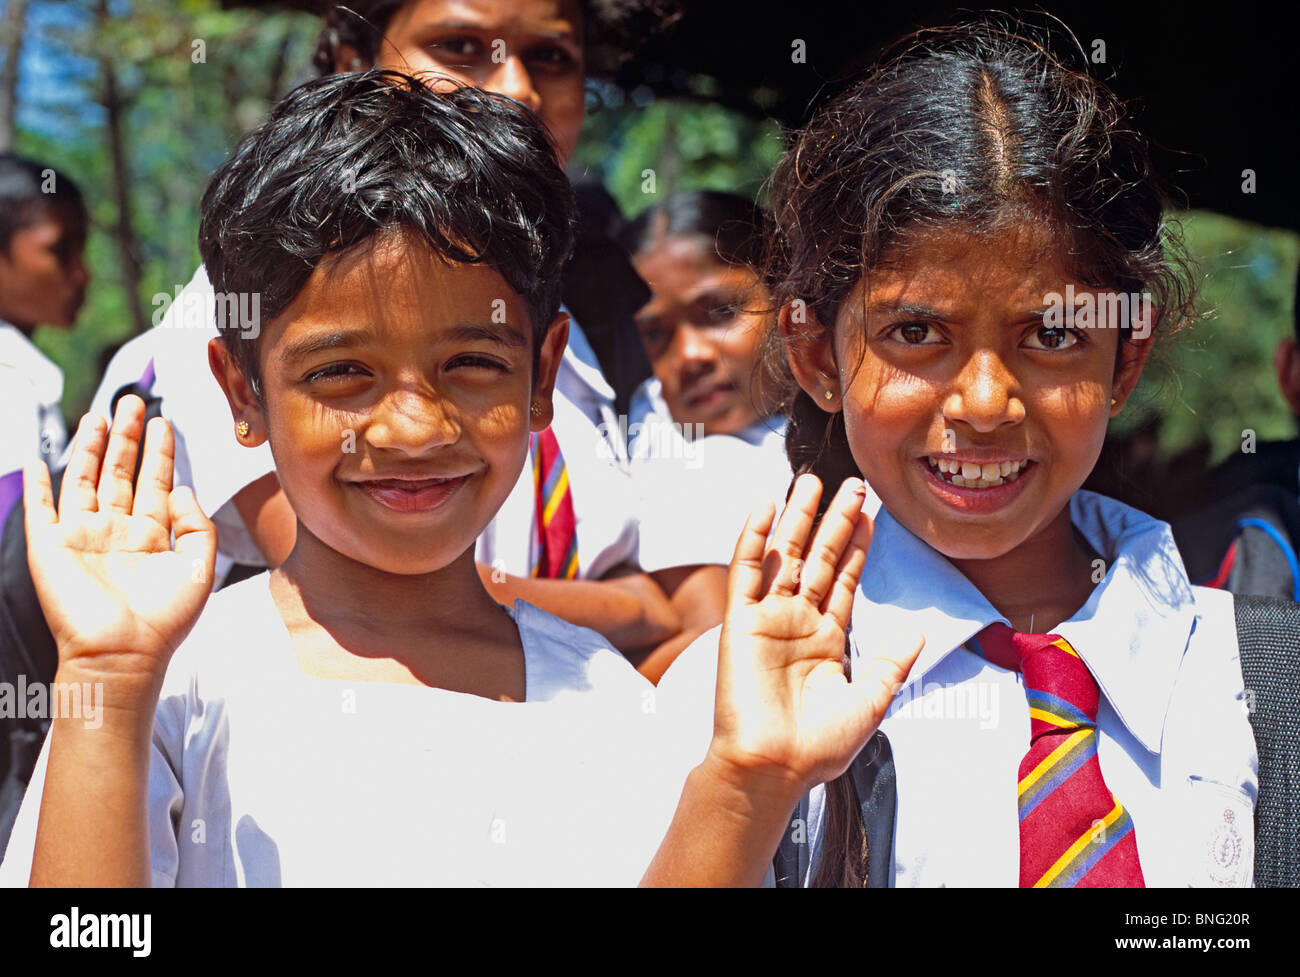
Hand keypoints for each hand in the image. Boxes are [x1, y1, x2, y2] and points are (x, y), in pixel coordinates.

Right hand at [24, 396, 216, 697]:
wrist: (124, 655)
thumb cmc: (165, 621)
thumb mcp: (200, 568)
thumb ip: (199, 525)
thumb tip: (185, 487)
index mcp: (153, 536)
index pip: (156, 482)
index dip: (160, 451)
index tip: (164, 420)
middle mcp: (118, 531)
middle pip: (121, 472)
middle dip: (126, 436)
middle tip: (132, 401)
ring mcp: (84, 537)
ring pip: (84, 480)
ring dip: (89, 446)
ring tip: (98, 414)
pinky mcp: (51, 548)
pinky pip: (39, 510)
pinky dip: (36, 485)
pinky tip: (36, 459)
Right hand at [708, 473, 922, 795]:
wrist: (774, 769)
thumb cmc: (818, 747)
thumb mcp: (869, 703)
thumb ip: (890, 664)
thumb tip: (916, 632)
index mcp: (826, 639)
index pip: (844, 580)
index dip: (859, 546)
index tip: (872, 513)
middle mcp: (797, 622)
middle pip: (818, 558)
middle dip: (835, 521)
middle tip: (853, 484)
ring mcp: (767, 619)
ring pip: (784, 556)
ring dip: (796, 518)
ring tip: (812, 481)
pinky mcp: (740, 622)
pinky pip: (746, 571)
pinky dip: (754, 537)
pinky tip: (764, 505)